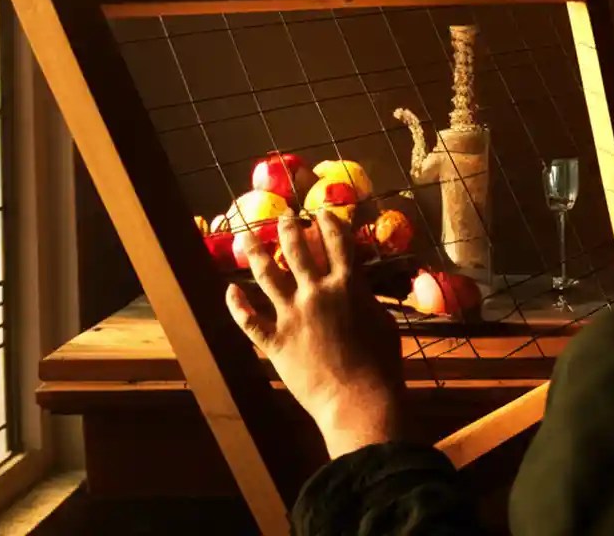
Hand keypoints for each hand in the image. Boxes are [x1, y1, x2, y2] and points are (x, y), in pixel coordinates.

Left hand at [226, 211, 402, 458]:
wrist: (358, 401)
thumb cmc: (382, 364)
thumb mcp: (384, 322)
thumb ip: (367, 299)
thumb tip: (360, 287)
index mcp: (347, 285)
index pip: (336, 242)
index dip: (328, 222)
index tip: (321, 211)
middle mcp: (316, 292)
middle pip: (297, 249)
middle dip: (289, 228)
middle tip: (283, 217)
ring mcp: (291, 315)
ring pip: (266, 275)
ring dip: (256, 253)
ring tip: (247, 238)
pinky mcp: (274, 340)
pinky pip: (248, 319)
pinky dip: (236, 304)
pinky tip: (229, 290)